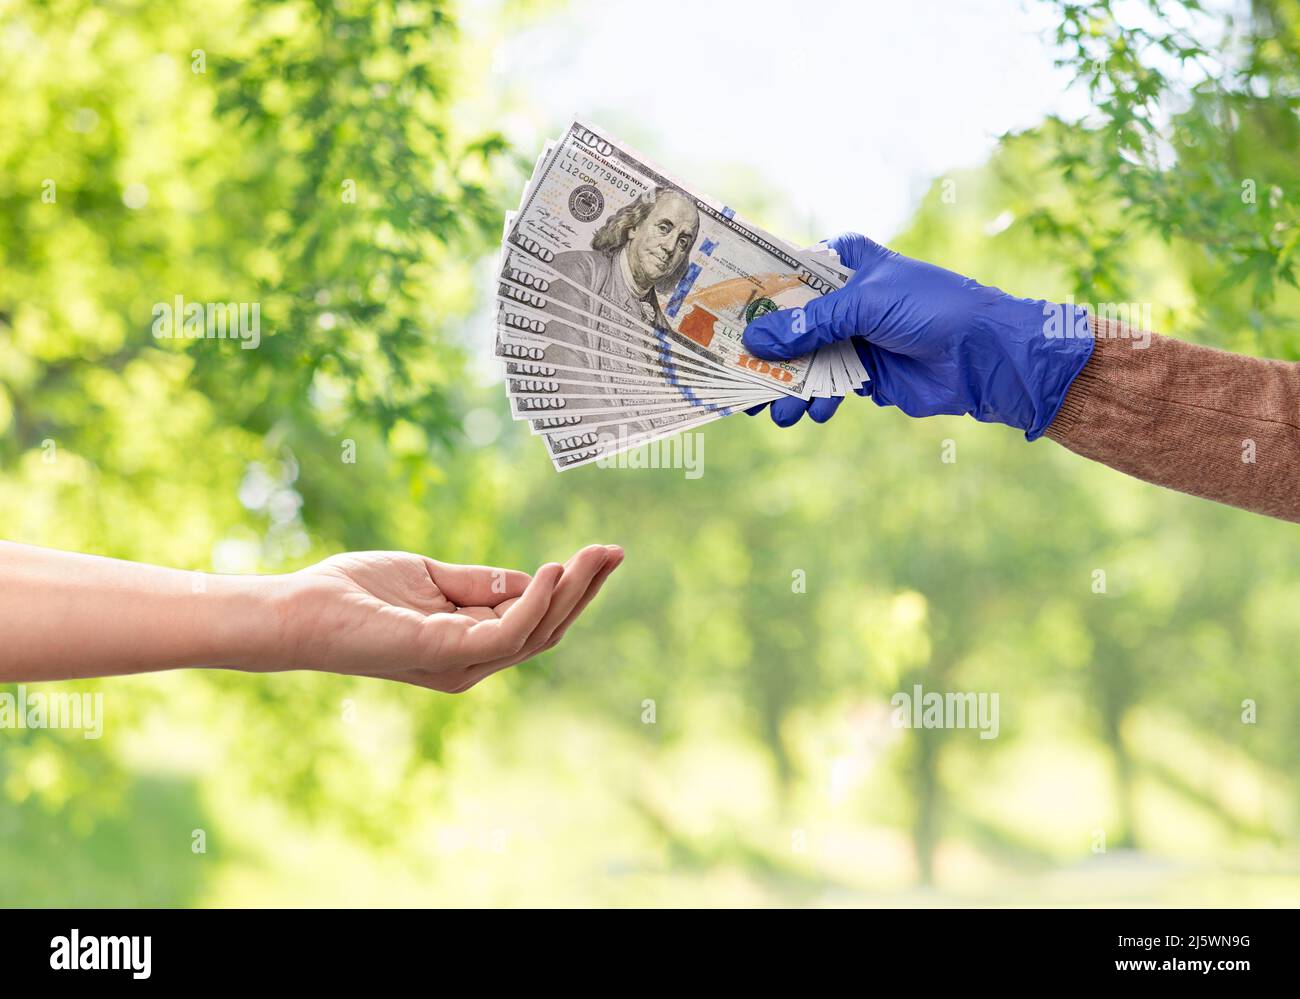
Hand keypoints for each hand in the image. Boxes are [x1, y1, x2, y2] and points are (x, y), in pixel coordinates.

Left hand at [273, 544, 623, 692]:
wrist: (299, 610)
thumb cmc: (355, 593)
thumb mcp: (430, 577)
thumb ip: (479, 582)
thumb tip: (531, 576)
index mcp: (467, 644)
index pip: (534, 620)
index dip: (570, 587)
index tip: (600, 552)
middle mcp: (470, 662)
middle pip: (547, 630)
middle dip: (585, 591)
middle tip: (616, 551)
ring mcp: (459, 663)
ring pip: (536, 632)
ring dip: (572, 591)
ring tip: (597, 554)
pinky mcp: (444, 654)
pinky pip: (507, 631)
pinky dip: (535, 600)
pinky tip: (552, 570)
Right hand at [742, 233, 1094, 438]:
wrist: (988, 355)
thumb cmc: (934, 308)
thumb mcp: (868, 306)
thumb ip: (812, 324)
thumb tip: (757, 341)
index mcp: (845, 261)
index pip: (786, 272)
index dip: (751, 294)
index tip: (713, 313)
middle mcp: (843, 297)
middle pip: (786, 324)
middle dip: (761, 353)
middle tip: (730, 375)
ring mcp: (852, 336)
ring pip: (802, 361)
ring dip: (786, 387)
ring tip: (774, 412)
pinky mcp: (864, 373)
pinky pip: (825, 387)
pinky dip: (815, 402)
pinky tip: (811, 415)